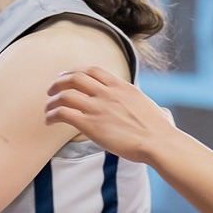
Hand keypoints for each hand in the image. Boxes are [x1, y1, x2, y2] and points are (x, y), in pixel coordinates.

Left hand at [42, 67, 178, 162]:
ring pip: (65, 94)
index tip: (67, 77)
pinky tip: (49, 120)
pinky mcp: (90, 124)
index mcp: (121, 86)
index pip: (92, 70)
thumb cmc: (161, 132)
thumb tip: (164, 115)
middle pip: (75, 77)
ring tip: (48, 108)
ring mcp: (97, 107)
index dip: (75, 71)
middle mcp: (107, 93)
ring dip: (52, 100)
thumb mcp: (158, 111)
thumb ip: (155, 109)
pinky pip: (63, 113)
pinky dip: (52, 115)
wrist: (158, 142)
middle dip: (59, 82)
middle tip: (51, 90)